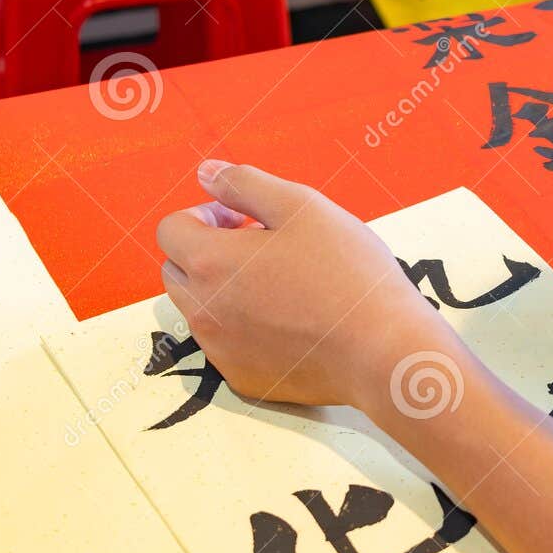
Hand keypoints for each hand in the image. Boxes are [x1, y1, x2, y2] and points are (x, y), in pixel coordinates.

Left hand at [156, 161, 458, 413]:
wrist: (382, 350)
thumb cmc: (348, 272)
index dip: (205, 215)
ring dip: (223, 290)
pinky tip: (291, 322)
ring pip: (200, 310)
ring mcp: (221, 350)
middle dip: (207, 252)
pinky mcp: (244, 379)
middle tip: (261, 247)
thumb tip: (206, 173)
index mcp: (211, 262)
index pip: (171, 230)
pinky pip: (228, 346)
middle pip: (177, 271)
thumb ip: (244, 184)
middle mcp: (203, 311)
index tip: (245, 219)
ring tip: (279, 284)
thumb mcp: (303, 205)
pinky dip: (245, 329)